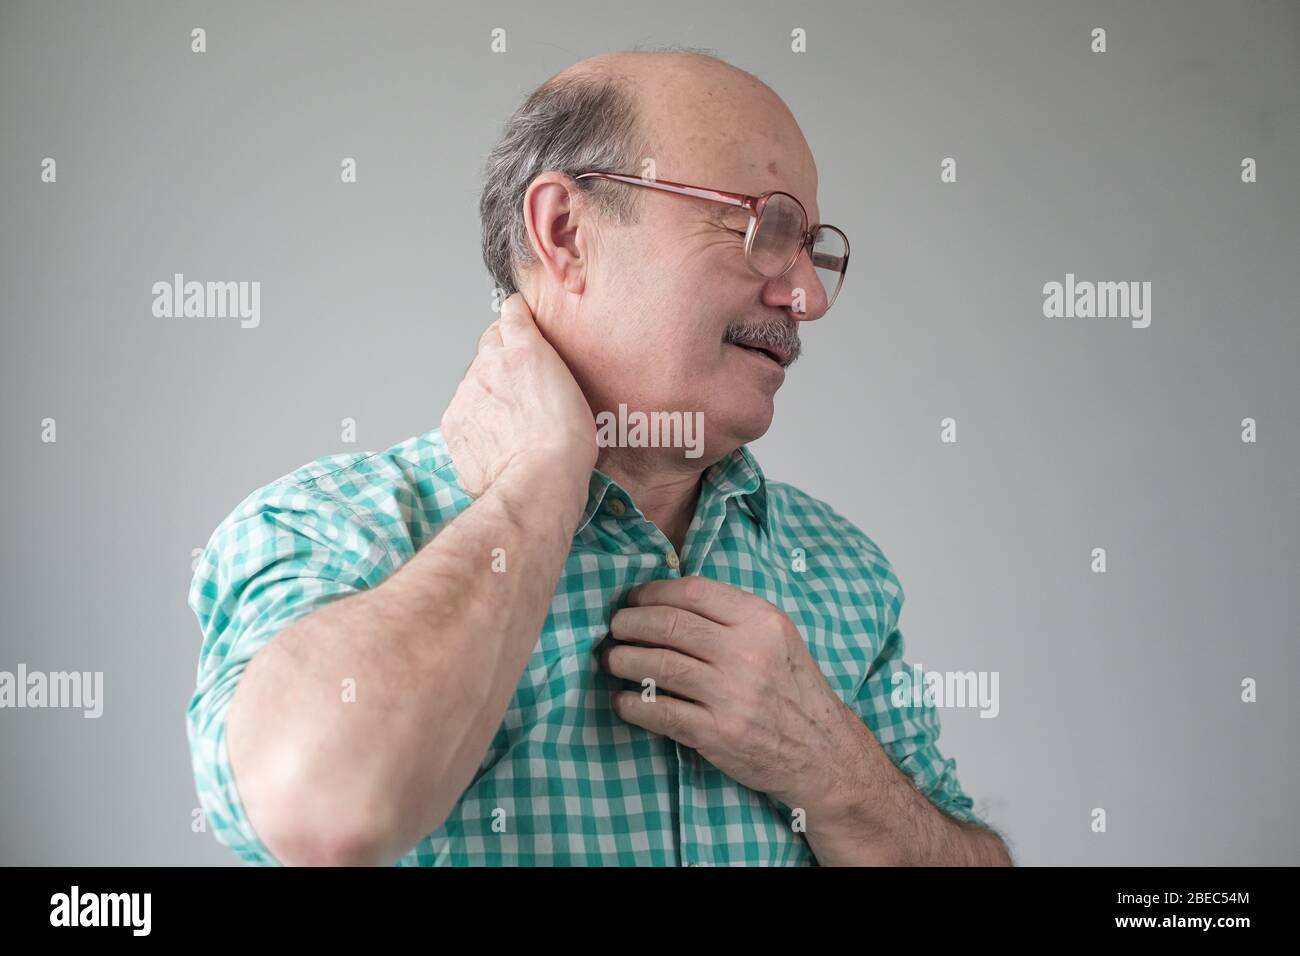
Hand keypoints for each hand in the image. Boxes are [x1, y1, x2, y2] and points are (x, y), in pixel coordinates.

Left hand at [442, 293, 596, 497]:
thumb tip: (539, 358)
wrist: (536, 483)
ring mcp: (467, 393)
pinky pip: (462, 411)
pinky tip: (496, 438)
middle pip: (489, 347)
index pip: (512, 314)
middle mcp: (489, 364)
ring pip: (474, 380)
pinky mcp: (453, 421)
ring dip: (488, 391)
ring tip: (512, 421)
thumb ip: (551, 364)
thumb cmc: (566, 444)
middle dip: (502, 357)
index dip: (517, 320)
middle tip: (523, 385)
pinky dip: (475, 419)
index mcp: (525, 351)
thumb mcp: (576, 392)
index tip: (520, 324)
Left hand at [598, 576, 858, 812]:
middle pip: (668, 624)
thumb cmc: (791, 689)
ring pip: (658, 664)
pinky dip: (633, 704)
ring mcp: (731, 694)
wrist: (821, 752)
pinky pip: (660, 711)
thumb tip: (667, 600)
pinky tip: (624, 700)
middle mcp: (747, 653)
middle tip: (614, 629)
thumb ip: (731, 616)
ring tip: (613, 660)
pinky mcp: (717, 733)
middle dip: (629, 623)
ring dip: (624, 660)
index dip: (652, 593)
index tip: (633, 601)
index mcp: (760, 621)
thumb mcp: (776, 638)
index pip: (692, 591)